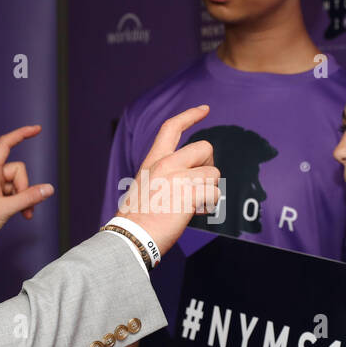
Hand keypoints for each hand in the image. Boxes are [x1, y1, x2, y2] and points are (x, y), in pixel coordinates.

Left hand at [0, 125, 53, 254]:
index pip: (6, 144)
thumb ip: (29, 198)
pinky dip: (17, 202)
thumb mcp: (6, 209)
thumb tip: (48, 189)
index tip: (37, 129)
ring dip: (22, 198)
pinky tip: (17, 214)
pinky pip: (11, 193)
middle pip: (17, 171)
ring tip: (22, 215)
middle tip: (25, 208)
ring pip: (16, 184)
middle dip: (25, 188)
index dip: (21, 134)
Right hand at [115, 106, 219, 255]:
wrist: (131, 237)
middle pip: (204, 148)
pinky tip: (195, 213)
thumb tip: (191, 178)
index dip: (190, 115)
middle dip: (209, 165)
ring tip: (193, 204)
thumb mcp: (145, 185)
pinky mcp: (189, 194)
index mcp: (153, 161)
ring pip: (213, 173)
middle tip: (203, 183)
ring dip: (209, 190)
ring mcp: (178, 178)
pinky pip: (214, 193)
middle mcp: (166, 164)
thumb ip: (165, 175)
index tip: (205, 109)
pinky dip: (209, 205)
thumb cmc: (138, 219)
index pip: (172, 127)